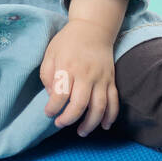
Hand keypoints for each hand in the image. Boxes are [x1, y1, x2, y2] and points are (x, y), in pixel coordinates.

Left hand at [40, 18, 118, 137]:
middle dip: (69, 119)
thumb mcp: (50, 53)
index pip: (60, 94)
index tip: (48, 112)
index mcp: (68, 67)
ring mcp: (101, 78)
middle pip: (80, 104)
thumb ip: (47, 75)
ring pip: (99, 106)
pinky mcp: (111, 80)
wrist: (94, 28)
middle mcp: (86, 74)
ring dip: (91, 123)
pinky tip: (104, 125)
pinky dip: (111, 116)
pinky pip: (114, 101)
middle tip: (60, 124)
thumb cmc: (68, 41)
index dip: (53, 108)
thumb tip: (52, 96)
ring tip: (81, 132)